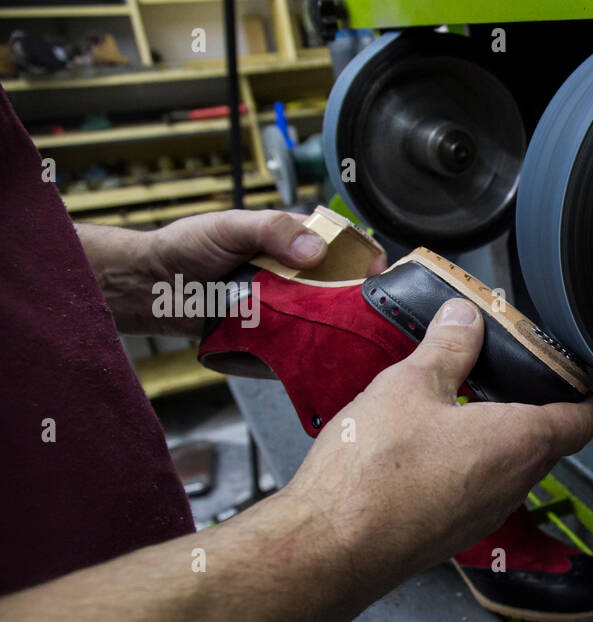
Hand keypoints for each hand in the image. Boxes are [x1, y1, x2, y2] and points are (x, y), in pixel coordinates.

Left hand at [79, 210, 387, 335]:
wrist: (151, 288)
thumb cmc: (186, 248)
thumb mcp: (230, 227)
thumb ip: (271, 231)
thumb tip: (315, 251)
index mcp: (293, 242)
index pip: (343, 245)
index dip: (365, 256)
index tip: (377, 271)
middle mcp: (297, 276)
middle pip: (343, 287)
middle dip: (361, 300)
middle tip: (374, 314)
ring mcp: (287, 308)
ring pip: (327, 320)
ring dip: (342, 329)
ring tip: (361, 340)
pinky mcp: (274, 337)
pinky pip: (302, 346)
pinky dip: (316, 353)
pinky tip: (331, 360)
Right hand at [282, 298, 592, 591]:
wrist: (332, 548)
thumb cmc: (373, 473)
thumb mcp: (409, 386)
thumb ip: (447, 349)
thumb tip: (465, 319)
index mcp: (519, 443)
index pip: (580, 421)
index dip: (585, 397)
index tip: (579, 379)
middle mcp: (513, 485)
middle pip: (549, 445)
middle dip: (539, 411)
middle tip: (518, 380)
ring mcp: (485, 516)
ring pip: (513, 471)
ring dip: (502, 441)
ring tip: (471, 408)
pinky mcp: (454, 533)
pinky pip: (480, 493)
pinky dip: (472, 467)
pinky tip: (434, 450)